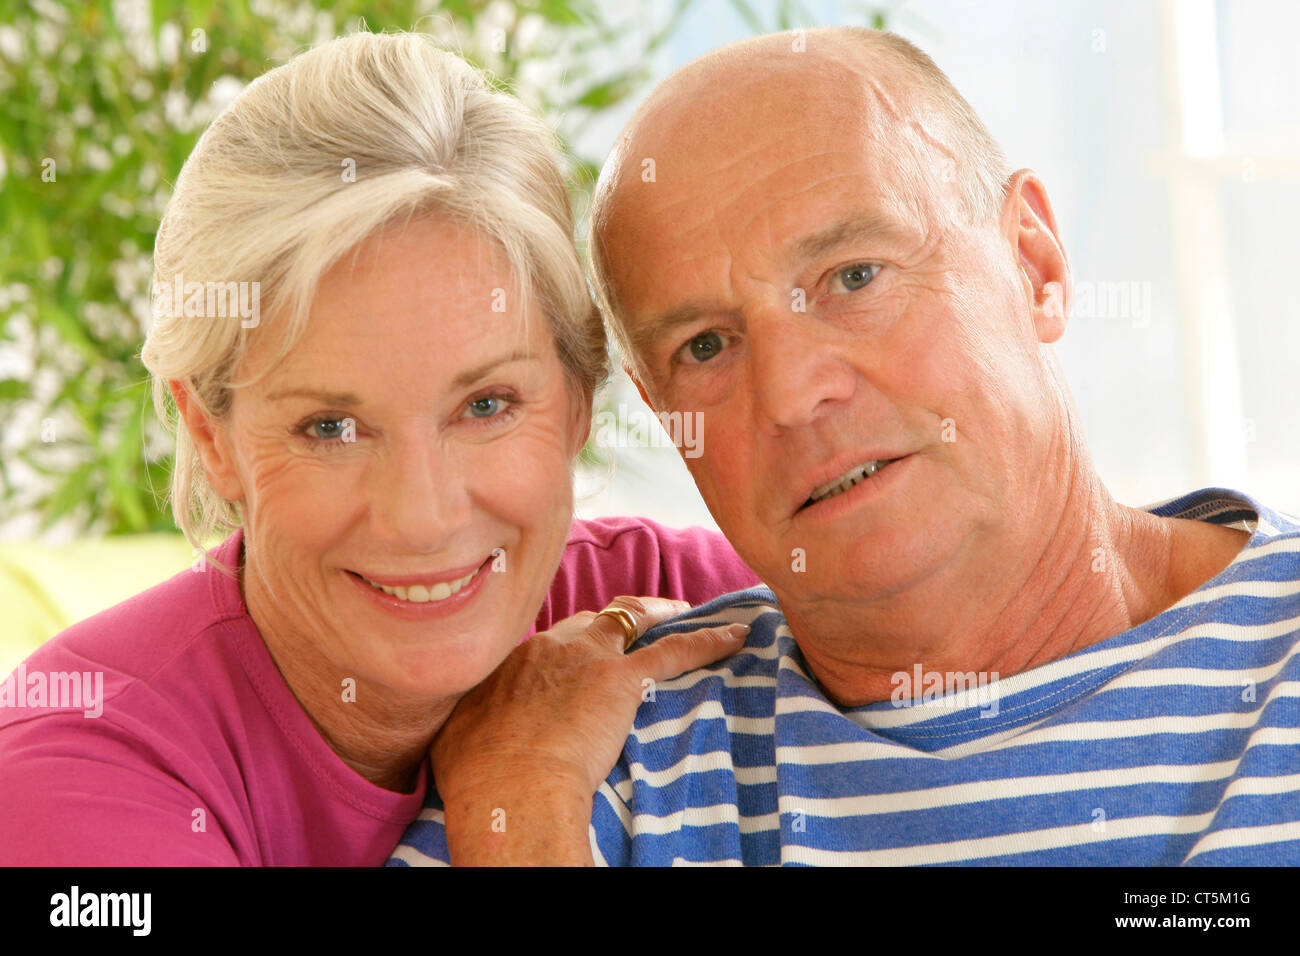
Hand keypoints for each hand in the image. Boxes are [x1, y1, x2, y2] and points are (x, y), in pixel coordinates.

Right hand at [433, 595, 747, 864]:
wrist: (508, 784)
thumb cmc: (477, 773)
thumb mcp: (456, 736)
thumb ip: (467, 721)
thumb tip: (462, 732)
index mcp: (511, 660)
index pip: (547, 639)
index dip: (567, 644)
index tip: (577, 653)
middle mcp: (550, 647)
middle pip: (587, 620)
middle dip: (610, 620)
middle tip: (631, 622)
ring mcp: (588, 658)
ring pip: (630, 618)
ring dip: (656, 612)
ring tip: (681, 611)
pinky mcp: (622, 679)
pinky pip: (673, 651)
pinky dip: (706, 641)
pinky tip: (735, 635)